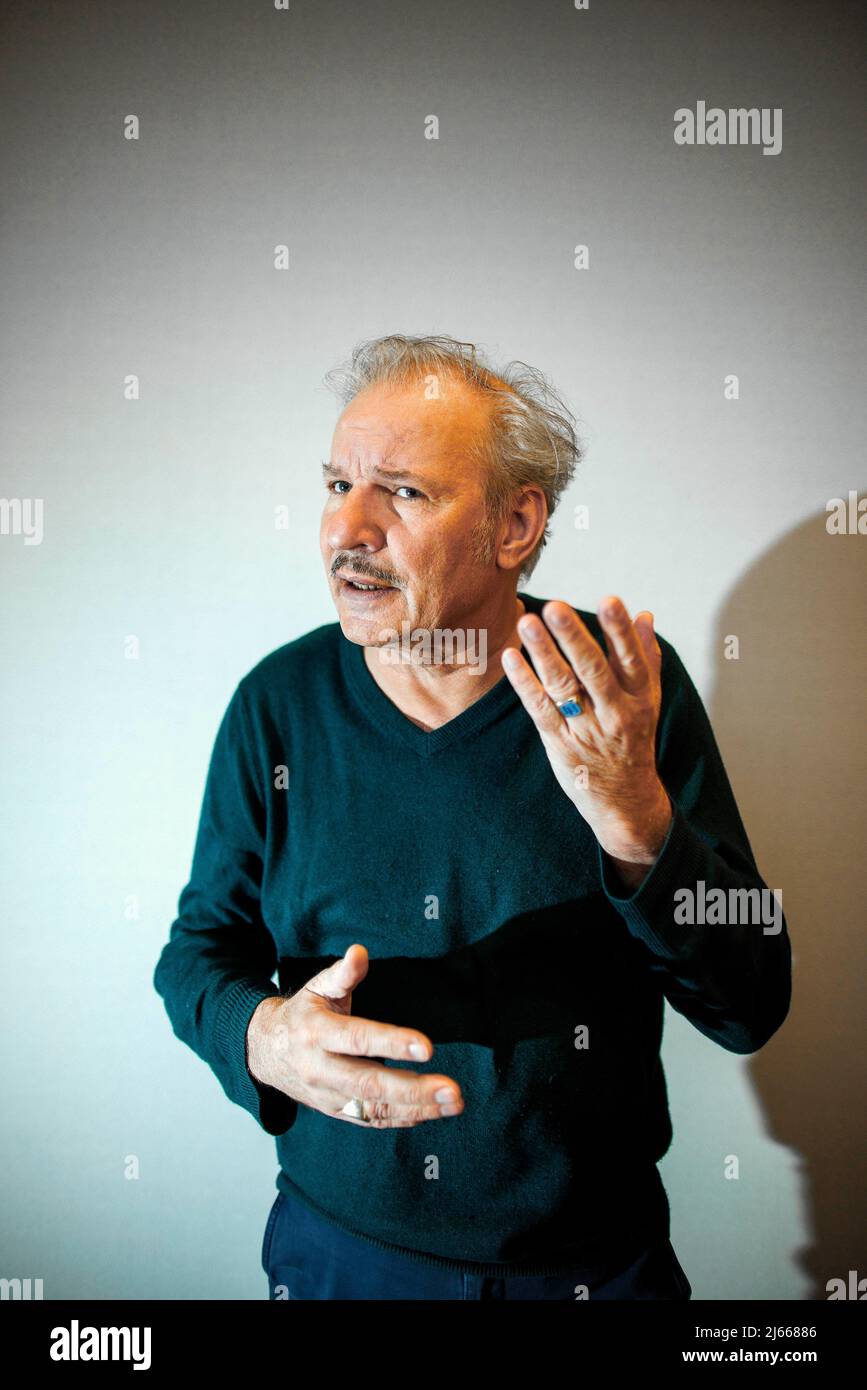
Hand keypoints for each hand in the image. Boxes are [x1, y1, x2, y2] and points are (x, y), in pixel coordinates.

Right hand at [245, 944, 463, 1127]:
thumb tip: (360, 951)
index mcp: (315, 1032)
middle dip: (413, 1088)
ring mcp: (328, 1096)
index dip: (392, 1043)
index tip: (426, 1047)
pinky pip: (372, 1120)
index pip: (358, 1039)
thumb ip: (343, 973)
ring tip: (453, 1103)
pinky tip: (431, 1112)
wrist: (265, 1052)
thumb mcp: (317, 987)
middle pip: (369, 1083)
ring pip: (375, 1108)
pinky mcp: (336, 1111)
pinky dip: (403, 1119)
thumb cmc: (301, 1015)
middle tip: (451, 1089)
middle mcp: (320, 1069)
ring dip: (418, 1108)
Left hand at [501, 595, 671, 872]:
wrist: (625, 799)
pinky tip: (511, 657)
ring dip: (543, 653)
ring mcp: (586, 730)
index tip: (610, 600)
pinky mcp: (560, 743)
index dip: (620, 631)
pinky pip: (540, 710)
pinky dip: (525, 683)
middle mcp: (615, 714)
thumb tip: (644, 614)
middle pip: (593, 671)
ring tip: (527, 622)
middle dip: (574, 637)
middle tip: (555, 607)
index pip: (631, 659)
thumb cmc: (634, 739)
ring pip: (563, 688)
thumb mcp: (649, 701)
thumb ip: (645, 657)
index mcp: (640, 698)